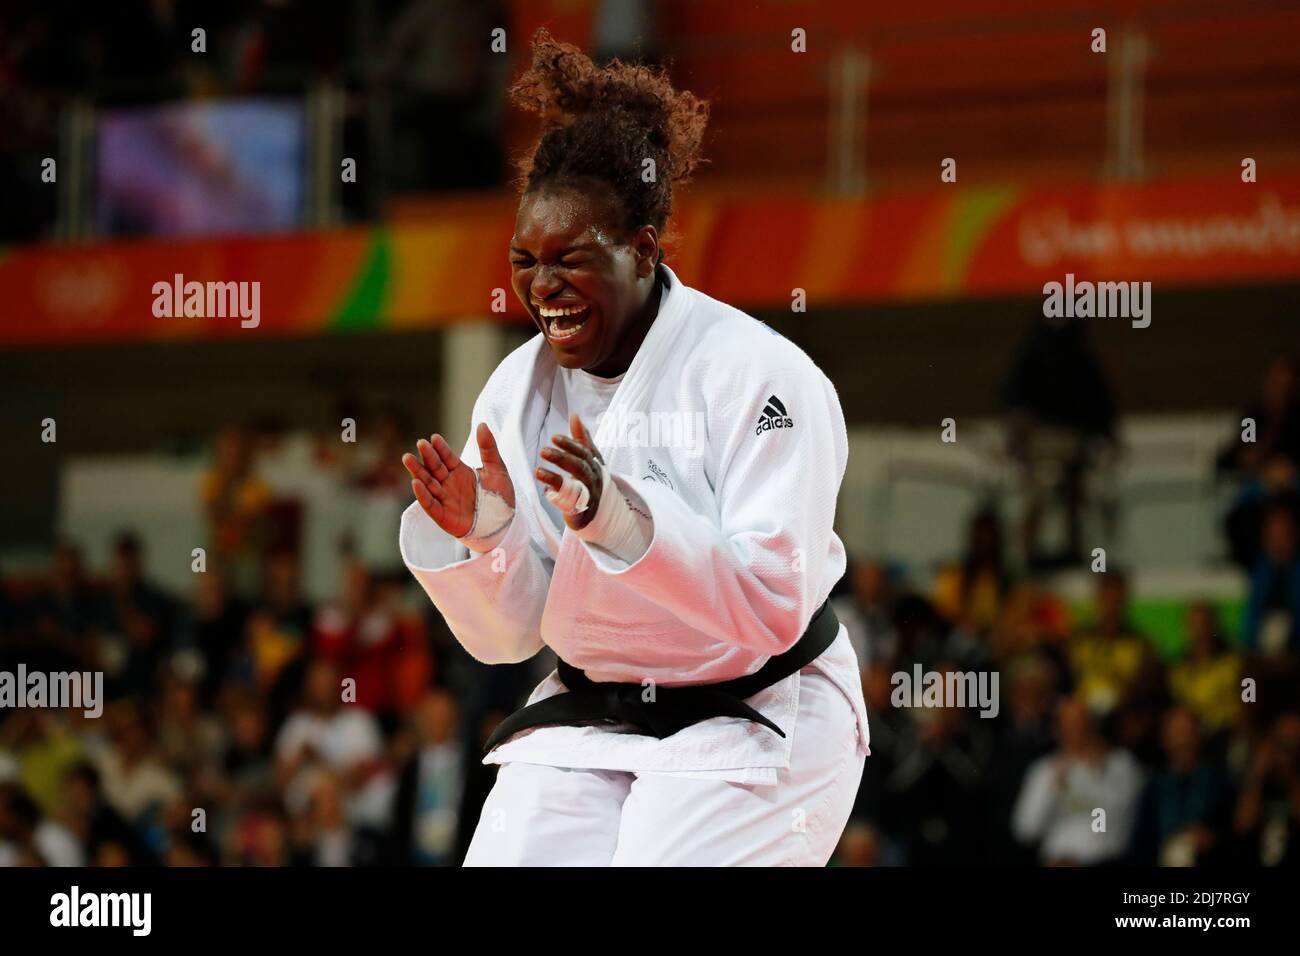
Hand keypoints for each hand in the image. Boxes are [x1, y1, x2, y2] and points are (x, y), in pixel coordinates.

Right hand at [403, 423, 514, 537]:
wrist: (505, 525)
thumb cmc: (500, 498)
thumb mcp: (498, 470)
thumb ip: (488, 449)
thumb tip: (482, 424)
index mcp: (460, 472)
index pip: (447, 457)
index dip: (440, 448)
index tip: (434, 438)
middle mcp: (449, 484)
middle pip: (434, 468)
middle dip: (427, 456)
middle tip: (420, 443)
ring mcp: (445, 500)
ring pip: (428, 483)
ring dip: (418, 472)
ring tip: (408, 458)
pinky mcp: (444, 517)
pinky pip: (431, 505)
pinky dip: (423, 495)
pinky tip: (416, 483)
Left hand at [536, 414, 604, 530]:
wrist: (599, 513)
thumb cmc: (590, 481)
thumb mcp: (589, 460)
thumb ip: (582, 440)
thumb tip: (575, 416)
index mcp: (595, 465)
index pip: (584, 452)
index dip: (571, 444)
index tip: (554, 437)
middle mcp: (594, 479)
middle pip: (580, 467)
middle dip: (562, 458)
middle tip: (543, 451)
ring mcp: (589, 495)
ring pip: (574, 486)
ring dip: (555, 478)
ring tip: (537, 471)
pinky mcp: (581, 511)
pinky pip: (569, 504)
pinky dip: (557, 497)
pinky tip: (544, 490)